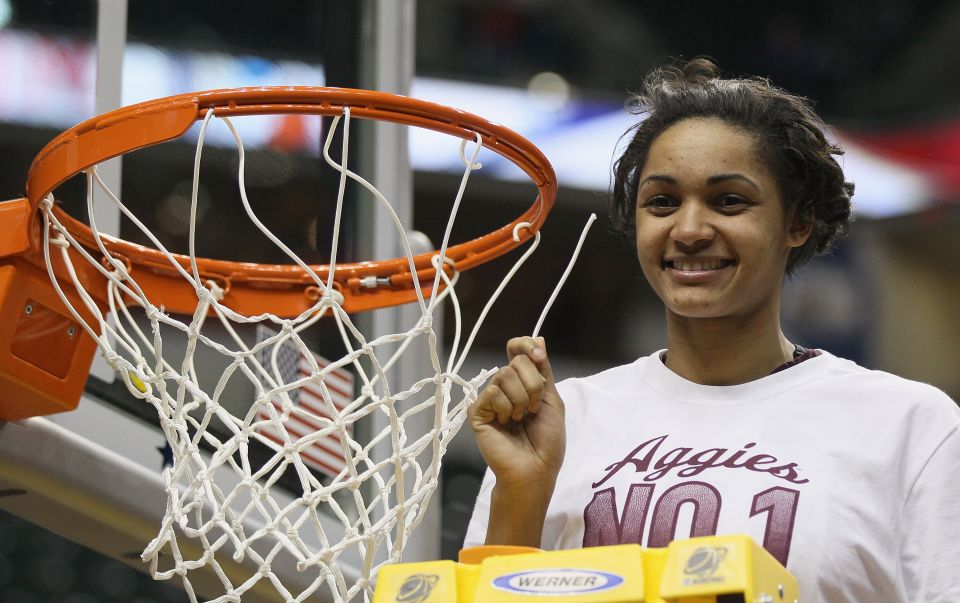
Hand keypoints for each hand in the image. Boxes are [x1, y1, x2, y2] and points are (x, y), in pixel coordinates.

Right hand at [469, 336, 565, 491]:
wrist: (536, 468)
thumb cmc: (547, 441)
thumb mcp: (551, 399)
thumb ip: (543, 369)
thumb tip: (539, 338)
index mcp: (522, 382)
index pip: (517, 349)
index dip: (526, 346)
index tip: (539, 358)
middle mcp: (504, 387)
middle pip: (515, 361)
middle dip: (533, 385)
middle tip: (534, 409)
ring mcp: (490, 399)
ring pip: (503, 375)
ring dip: (521, 399)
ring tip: (520, 418)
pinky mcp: (477, 412)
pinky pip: (491, 392)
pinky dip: (506, 408)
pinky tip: (506, 423)